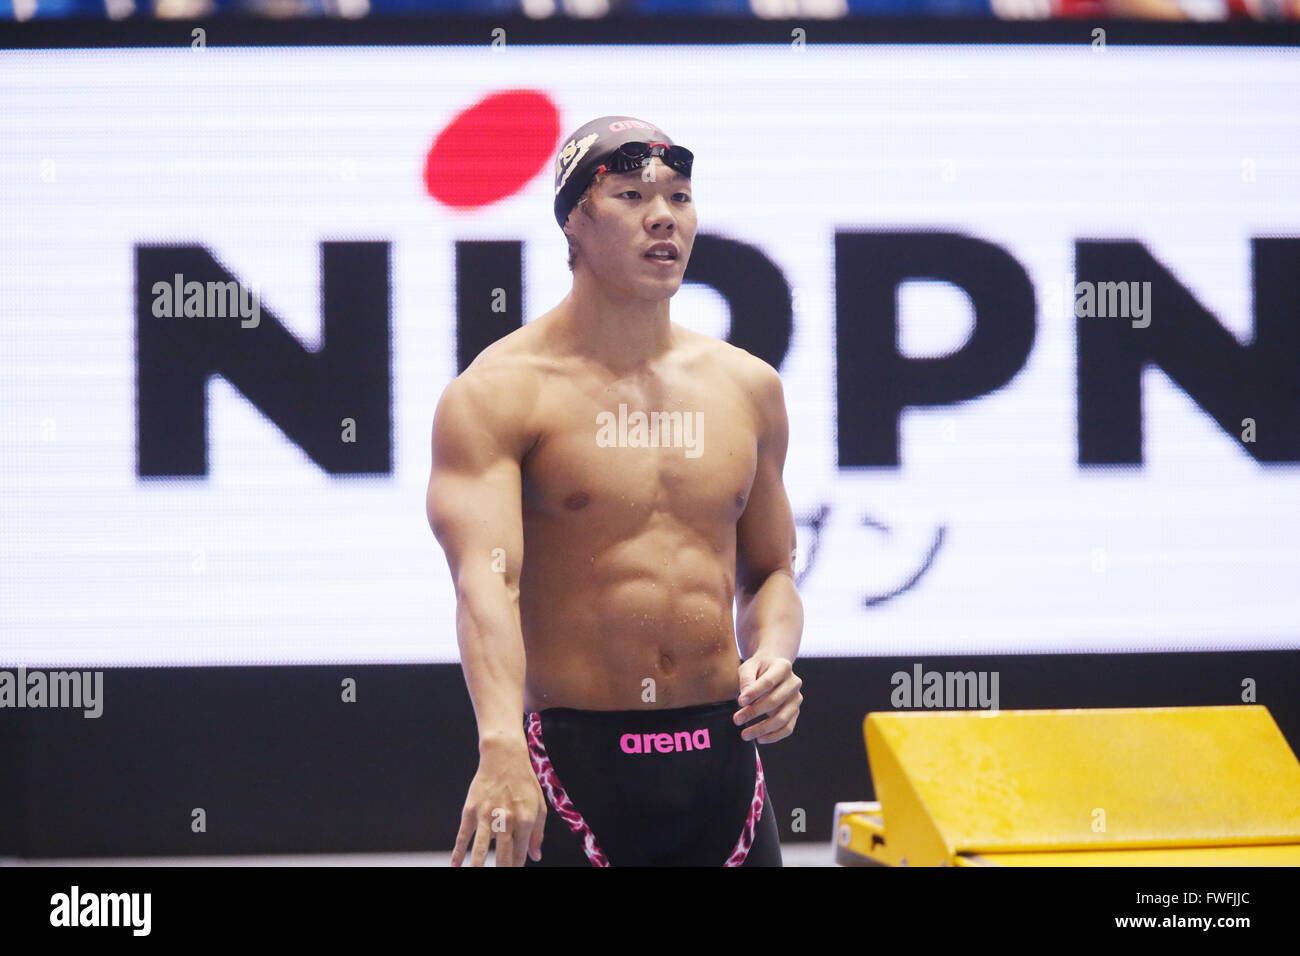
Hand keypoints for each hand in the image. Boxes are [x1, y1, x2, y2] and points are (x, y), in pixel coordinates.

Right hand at [451, 738, 546, 866]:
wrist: (504, 758)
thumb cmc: (524, 784)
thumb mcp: (539, 807)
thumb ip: (537, 834)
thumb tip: (535, 857)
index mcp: (525, 820)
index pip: (520, 854)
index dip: (516, 867)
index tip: (512, 874)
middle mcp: (506, 820)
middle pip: (502, 855)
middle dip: (501, 871)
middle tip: (499, 879)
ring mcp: (486, 816)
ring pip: (480, 849)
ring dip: (477, 866)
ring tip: (476, 876)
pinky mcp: (470, 810)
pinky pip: (462, 836)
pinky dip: (457, 852)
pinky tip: (455, 866)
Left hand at [734, 654, 801, 743]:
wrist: (771, 669)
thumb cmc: (757, 669)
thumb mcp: (748, 667)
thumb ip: (746, 679)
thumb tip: (745, 697)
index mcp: (783, 667)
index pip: (769, 682)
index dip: (754, 693)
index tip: (739, 702)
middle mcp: (794, 683)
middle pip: (775, 701)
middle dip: (754, 712)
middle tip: (736, 720)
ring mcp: (796, 699)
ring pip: (782, 718)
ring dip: (762, 728)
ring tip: (745, 734)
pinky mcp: (795, 712)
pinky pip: (787, 728)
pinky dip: (774, 736)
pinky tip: (759, 739)